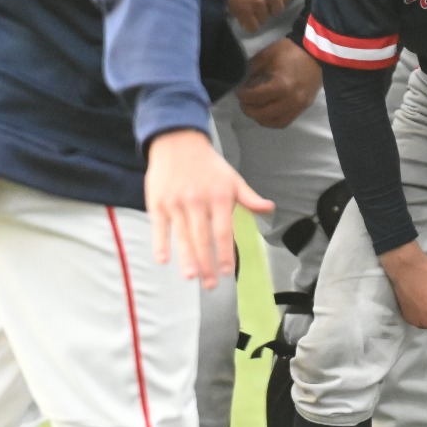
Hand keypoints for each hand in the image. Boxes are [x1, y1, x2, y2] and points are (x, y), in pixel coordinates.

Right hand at [145, 128, 271, 287]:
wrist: (177, 141)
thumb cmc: (208, 165)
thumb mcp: (232, 178)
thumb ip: (249, 198)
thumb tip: (269, 208)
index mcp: (219, 197)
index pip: (223, 231)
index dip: (225, 252)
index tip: (227, 272)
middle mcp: (198, 201)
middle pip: (203, 237)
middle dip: (206, 263)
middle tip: (209, 285)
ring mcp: (176, 202)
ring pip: (182, 235)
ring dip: (186, 257)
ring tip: (191, 277)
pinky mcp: (157, 202)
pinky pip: (159, 226)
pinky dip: (160, 243)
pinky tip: (163, 259)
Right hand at [227, 0, 291, 30]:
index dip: (277, 0)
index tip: (269, 0)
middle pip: (277, 10)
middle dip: (268, 10)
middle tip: (255, 5)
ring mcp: (259, 1)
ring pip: (265, 19)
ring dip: (256, 16)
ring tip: (245, 7)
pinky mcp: (247, 12)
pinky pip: (254, 27)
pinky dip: (247, 24)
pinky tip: (241, 16)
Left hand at [237, 36, 321, 128]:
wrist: (317, 52)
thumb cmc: (291, 51)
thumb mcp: (267, 55)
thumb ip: (252, 68)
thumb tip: (242, 80)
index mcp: (280, 85)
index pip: (255, 97)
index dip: (243, 96)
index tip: (238, 91)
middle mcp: (290, 100)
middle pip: (263, 114)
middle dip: (249, 109)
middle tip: (244, 102)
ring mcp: (299, 106)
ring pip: (274, 122)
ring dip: (261, 118)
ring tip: (254, 109)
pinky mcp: (304, 107)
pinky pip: (286, 121)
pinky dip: (274, 120)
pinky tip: (268, 113)